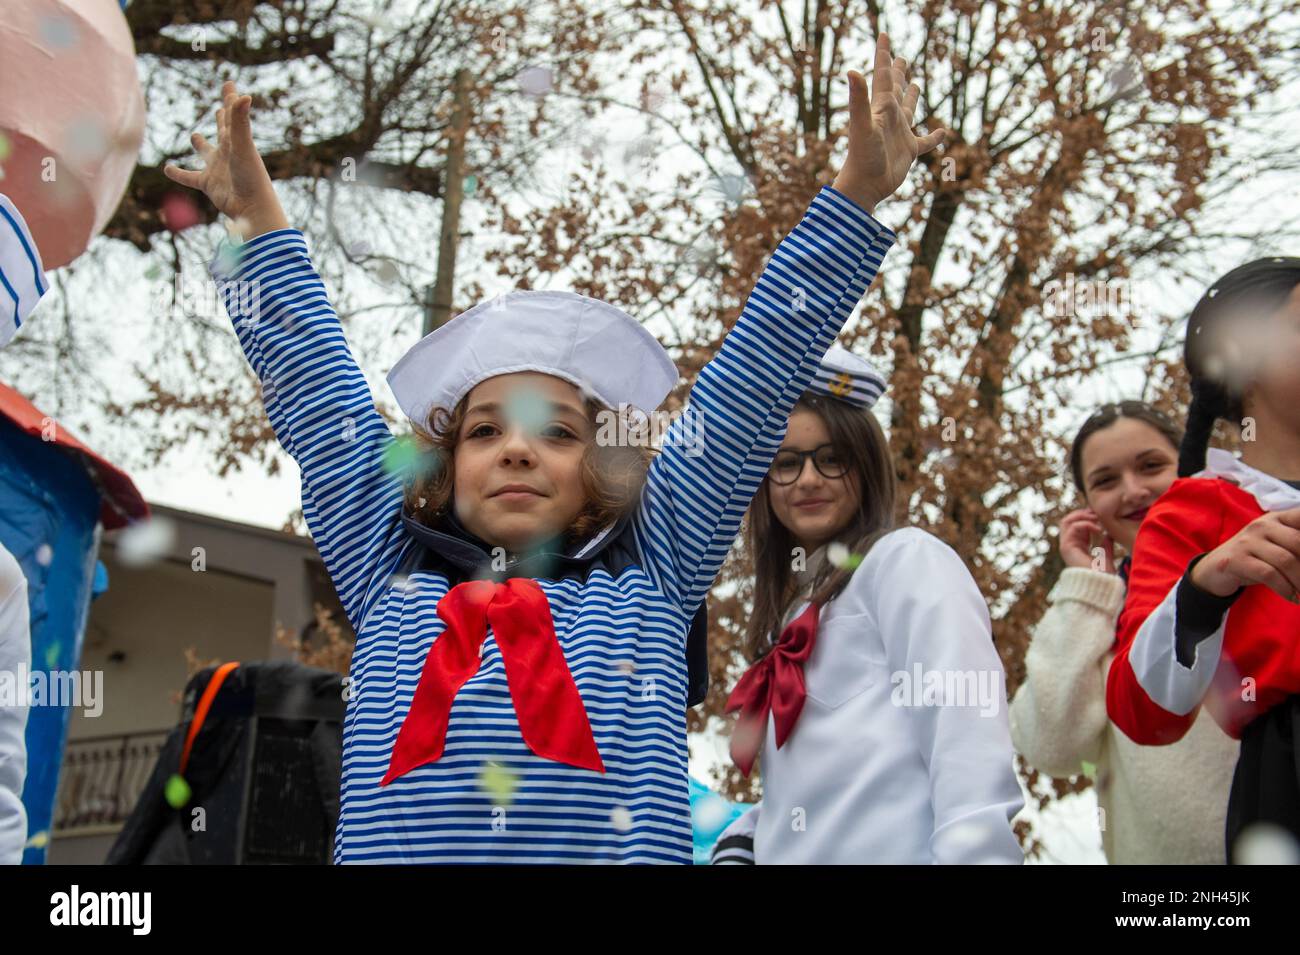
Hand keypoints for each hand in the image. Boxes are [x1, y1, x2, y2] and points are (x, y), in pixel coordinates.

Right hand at [164, 81, 287, 238]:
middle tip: (222, 106)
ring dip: (200, 144)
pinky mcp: (208, 184)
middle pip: (224, 130)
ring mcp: (218, 168)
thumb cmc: (251, 177)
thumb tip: (244, 95)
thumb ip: (240, 121)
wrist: (251, 208)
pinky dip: (178, 174)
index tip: (230, 84)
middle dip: (223, 117)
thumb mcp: (243, 146)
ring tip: (194, 135)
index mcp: (238, 140)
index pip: (233, 113)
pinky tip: (167, 169)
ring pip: (206, 152)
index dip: (231, 98)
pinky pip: (190, 177)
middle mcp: (228, 152)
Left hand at [831, 33, 947, 214]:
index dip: (883, 55)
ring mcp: (899, 134)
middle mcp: (890, 118)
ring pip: (909, 110)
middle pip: (895, 89)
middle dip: (897, 72)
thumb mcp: (862, 125)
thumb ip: (858, 99)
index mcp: (881, 108)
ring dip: (912, 97)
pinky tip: (942, 132)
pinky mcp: (909, 152)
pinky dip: (934, 137)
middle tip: (900, 57)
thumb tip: (851, 70)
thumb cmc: (862, 157)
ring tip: (915, 84)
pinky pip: (925, 142)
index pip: (883, 75)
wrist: (864, 187)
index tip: (883, 34)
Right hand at [1059, 508, 1113, 572]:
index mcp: (1077, 546)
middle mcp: (1069, 544)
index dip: (1086, 516)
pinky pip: (1073, 527)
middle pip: (1068, 519)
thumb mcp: (1106, 556)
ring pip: (1066, 520)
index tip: (1101, 516)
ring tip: (1096, 519)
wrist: (1098, 586)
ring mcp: (1066, 545)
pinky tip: (1098, 529)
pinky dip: (1086, 524)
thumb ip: (1106, 545)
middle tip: (1096, 514)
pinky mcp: (1066, 547)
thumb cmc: (1102, 575)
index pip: (1075, 523)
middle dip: (1082, 513)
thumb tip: (1109, 534)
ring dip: (1081, 516)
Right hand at [1190, 507, 1299, 600]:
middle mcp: (1262, 525)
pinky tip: (1294, 598)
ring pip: (1286, 561)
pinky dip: (1286, 590)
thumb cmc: (1255, 558)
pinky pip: (1269, 575)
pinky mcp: (1236, 560)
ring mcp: (1247, 542)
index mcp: (1277, 518)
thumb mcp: (1277, 545)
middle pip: (1299, 542)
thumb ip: (1297, 545)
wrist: (1215, 570)